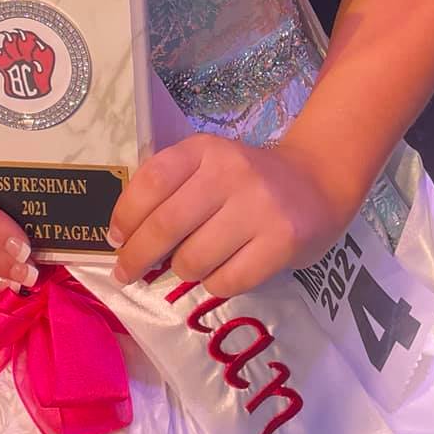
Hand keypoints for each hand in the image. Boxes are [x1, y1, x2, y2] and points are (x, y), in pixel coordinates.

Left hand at [108, 132, 358, 296]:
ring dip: (182, 271)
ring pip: (193, 260)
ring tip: (192, 264)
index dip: (125, 215)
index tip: (116, 239)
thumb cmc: (248, 180)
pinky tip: (223, 271)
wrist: (318, 182)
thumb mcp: (208, 165)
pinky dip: (215, 284)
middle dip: (137, 257)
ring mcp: (259, 208)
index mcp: (206, 149)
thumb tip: (123, 239)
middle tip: (126, 273)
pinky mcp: (282, 242)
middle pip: (166, 226)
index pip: (152, 181)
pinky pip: (226, 282)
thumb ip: (170, 189)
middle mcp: (231, 173)